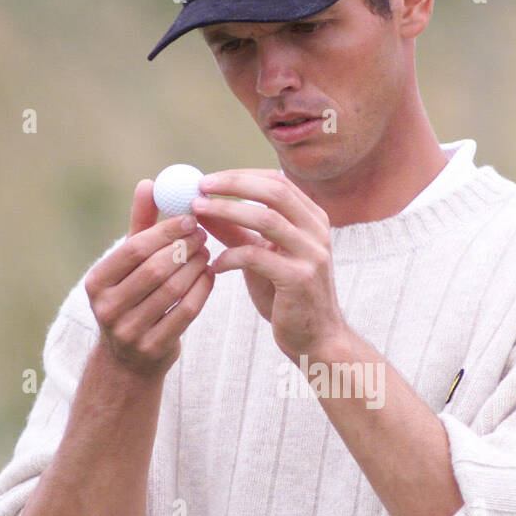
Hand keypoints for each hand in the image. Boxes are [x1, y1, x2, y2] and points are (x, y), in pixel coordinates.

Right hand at [84, 178, 214, 377]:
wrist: (129, 360)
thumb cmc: (132, 298)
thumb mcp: (129, 265)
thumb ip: (140, 226)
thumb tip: (149, 184)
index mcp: (96, 282)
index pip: (134, 249)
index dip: (165, 231)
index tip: (189, 218)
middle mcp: (107, 308)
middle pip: (154, 270)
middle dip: (183, 248)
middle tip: (203, 233)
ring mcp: (129, 331)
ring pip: (173, 291)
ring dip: (196, 267)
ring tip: (207, 252)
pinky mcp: (153, 348)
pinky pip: (186, 312)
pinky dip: (202, 290)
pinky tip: (210, 275)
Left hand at [192, 167, 347, 360]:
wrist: (317, 339)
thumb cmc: (286, 297)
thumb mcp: (261, 257)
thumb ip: (237, 232)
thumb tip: (203, 207)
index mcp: (312, 219)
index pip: (276, 181)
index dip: (239, 176)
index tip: (206, 180)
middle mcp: (317, 231)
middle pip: (273, 191)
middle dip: (233, 185)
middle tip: (199, 189)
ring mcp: (312, 254)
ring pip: (266, 219)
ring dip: (227, 213)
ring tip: (198, 215)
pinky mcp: (300, 279)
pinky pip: (258, 256)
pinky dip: (230, 256)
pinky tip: (214, 265)